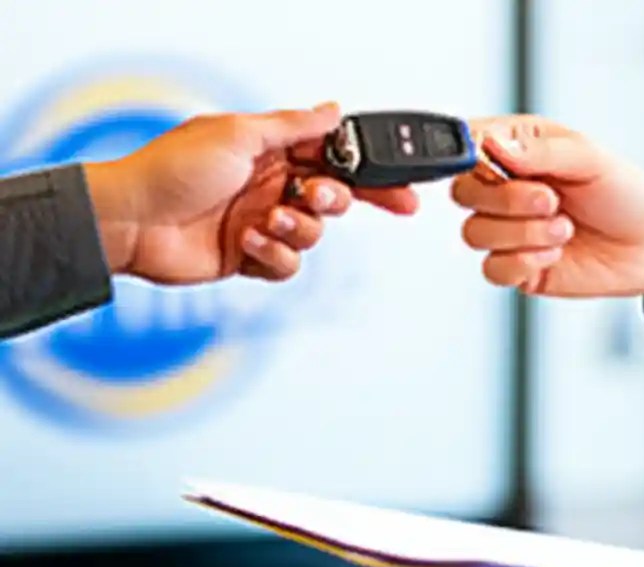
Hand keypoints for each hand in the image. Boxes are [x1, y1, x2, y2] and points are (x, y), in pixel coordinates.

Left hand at [84, 103, 419, 284]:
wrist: (130, 221)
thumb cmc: (171, 169)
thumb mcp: (239, 134)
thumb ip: (294, 126)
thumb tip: (333, 111)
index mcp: (272, 151)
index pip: (336, 159)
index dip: (371, 175)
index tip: (400, 191)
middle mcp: (271, 185)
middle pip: (335, 198)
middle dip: (336, 202)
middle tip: (315, 199)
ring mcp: (262, 222)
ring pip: (314, 234)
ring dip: (296, 230)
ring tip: (264, 222)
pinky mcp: (249, 256)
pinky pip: (287, 264)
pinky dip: (274, 255)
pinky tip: (246, 242)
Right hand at [450, 115, 643, 298]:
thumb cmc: (626, 194)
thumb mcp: (589, 158)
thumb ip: (538, 151)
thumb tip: (493, 144)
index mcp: (519, 148)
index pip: (468, 143)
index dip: (467, 153)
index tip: (493, 164)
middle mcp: (507, 187)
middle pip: (463, 191)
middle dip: (507, 199)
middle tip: (552, 200)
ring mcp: (509, 229)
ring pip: (474, 232)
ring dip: (523, 233)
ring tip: (564, 228)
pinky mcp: (517, 267)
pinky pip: (492, 269)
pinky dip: (523, 263)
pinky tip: (555, 253)